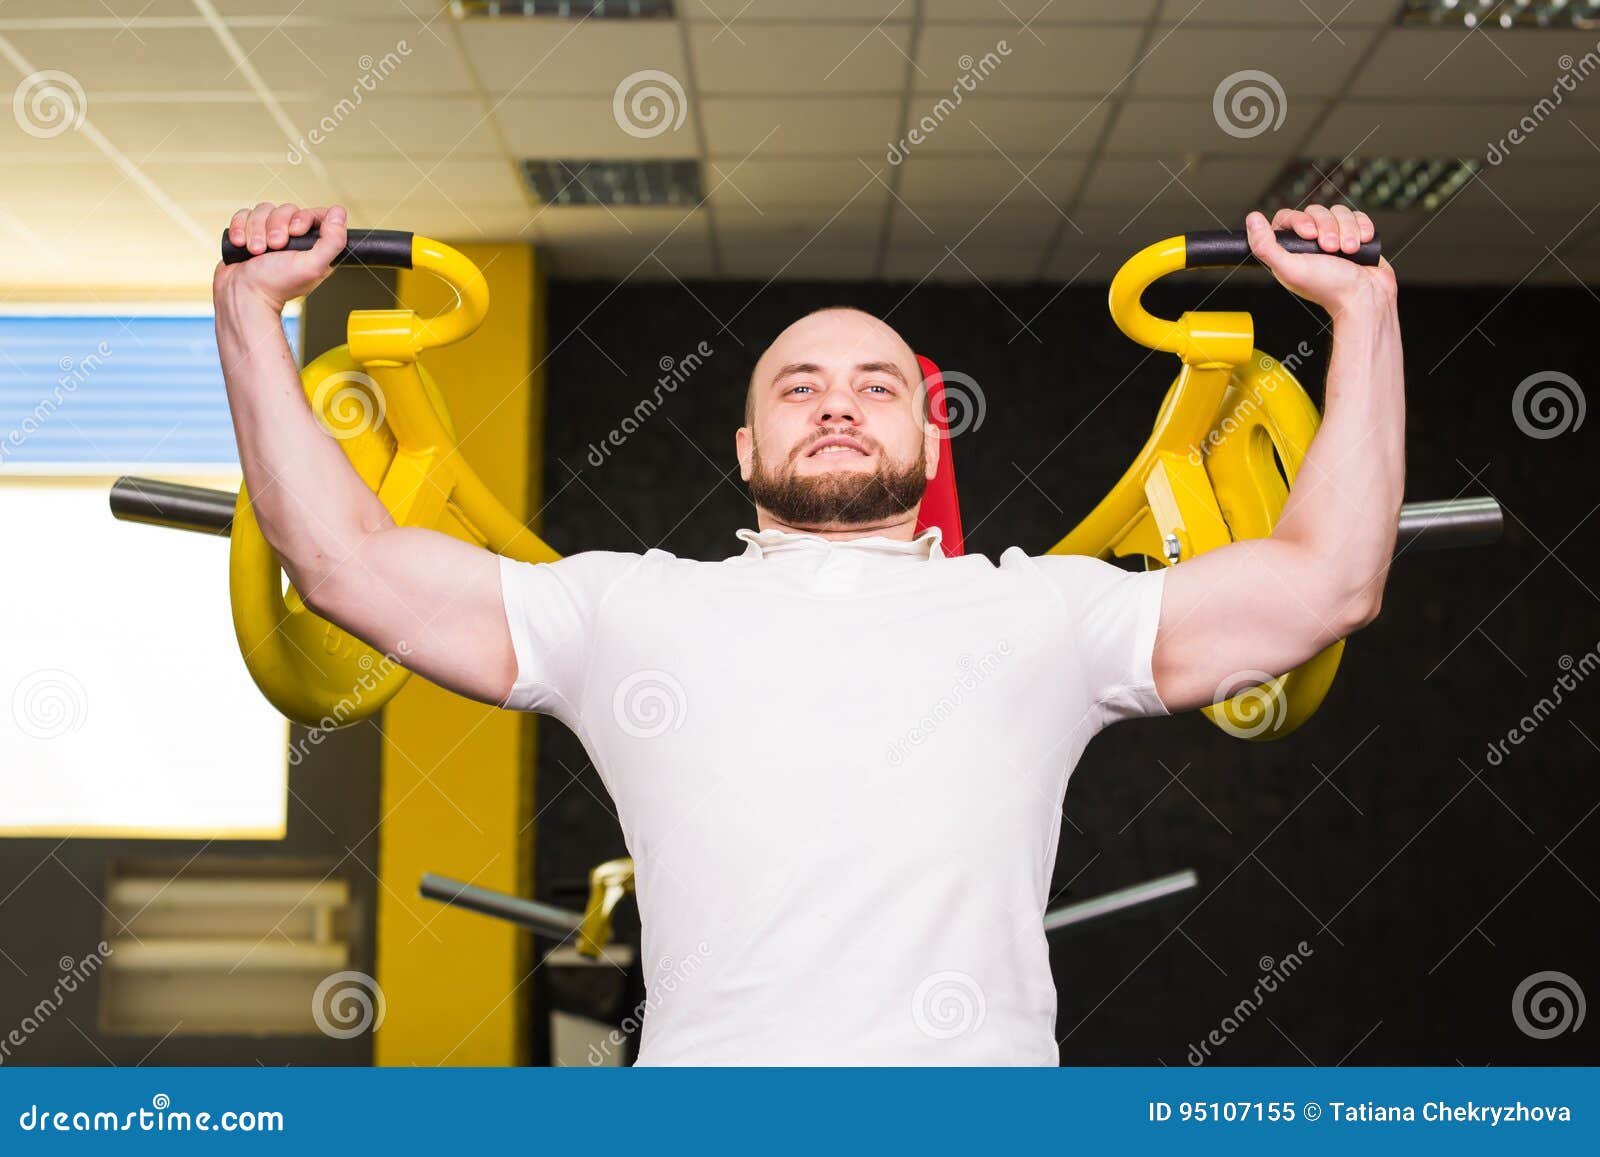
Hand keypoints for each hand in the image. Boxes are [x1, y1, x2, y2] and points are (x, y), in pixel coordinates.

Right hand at [212, 202, 347, 313]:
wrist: (241, 294)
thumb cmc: (275, 286)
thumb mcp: (312, 266)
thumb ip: (332, 241)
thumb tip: (339, 213)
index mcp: (313, 247)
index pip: (315, 214)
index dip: (304, 217)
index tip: (295, 231)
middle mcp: (293, 239)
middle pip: (287, 210)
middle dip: (276, 226)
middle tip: (273, 247)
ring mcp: (269, 235)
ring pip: (263, 210)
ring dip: (256, 229)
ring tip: (255, 251)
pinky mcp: (249, 233)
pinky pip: (244, 214)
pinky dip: (239, 227)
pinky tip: (241, 244)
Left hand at [1245, 204, 1395, 317]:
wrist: (1365, 296)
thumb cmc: (1329, 289)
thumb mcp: (1290, 269)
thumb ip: (1265, 246)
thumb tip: (1252, 219)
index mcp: (1291, 251)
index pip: (1287, 218)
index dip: (1299, 221)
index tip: (1309, 235)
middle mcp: (1311, 243)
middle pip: (1315, 211)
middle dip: (1327, 227)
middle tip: (1331, 249)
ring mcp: (1334, 237)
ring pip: (1338, 212)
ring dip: (1346, 229)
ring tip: (1349, 250)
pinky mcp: (1355, 235)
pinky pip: (1357, 216)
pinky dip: (1362, 227)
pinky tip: (1361, 243)